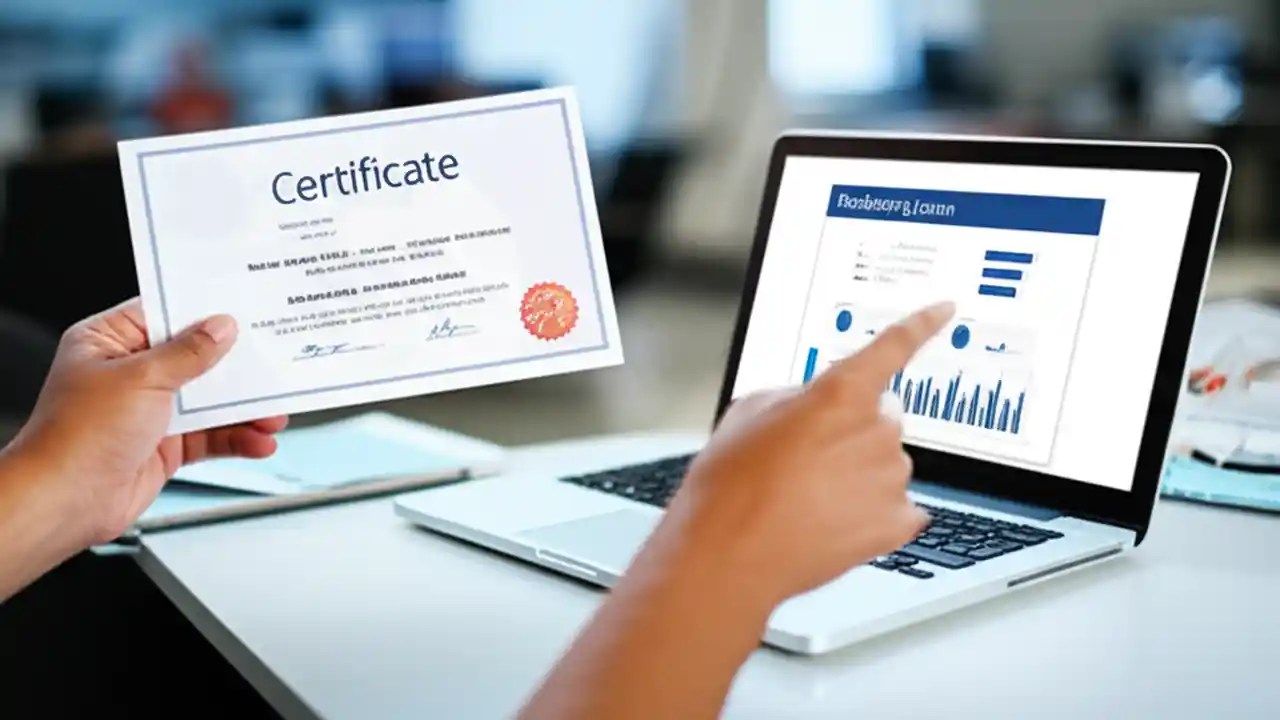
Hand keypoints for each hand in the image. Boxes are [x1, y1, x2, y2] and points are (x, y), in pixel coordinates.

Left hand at [7, 299, 286, 544]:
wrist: (64, 502)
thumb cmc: (78, 436)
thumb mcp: (142, 379)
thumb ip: (189, 353)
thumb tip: (221, 328)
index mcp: (107, 342)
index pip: (164, 315)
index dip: (203, 312)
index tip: (241, 310)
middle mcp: (128, 373)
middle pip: (194, 359)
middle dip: (235, 367)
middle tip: (271, 361)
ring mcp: (148, 411)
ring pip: (209, 401)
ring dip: (244, 409)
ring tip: (274, 413)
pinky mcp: (164, 445)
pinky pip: (210, 436)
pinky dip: (237, 438)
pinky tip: (258, 440)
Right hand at [520, 302, 954, 719]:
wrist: (729, 554)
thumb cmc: (730, 486)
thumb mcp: (747, 413)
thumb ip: (795, 395)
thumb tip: (814, 403)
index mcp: (841, 394)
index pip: (893, 347)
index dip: (922, 325)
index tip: (944, 311)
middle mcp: (876, 432)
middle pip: (883, 416)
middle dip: (855, 430)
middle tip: (808, 460)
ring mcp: (890, 480)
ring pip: (888, 464)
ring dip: (861, 474)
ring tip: (809, 498)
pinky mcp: (894, 524)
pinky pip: (902, 509)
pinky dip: (876, 513)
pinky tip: (837, 521)